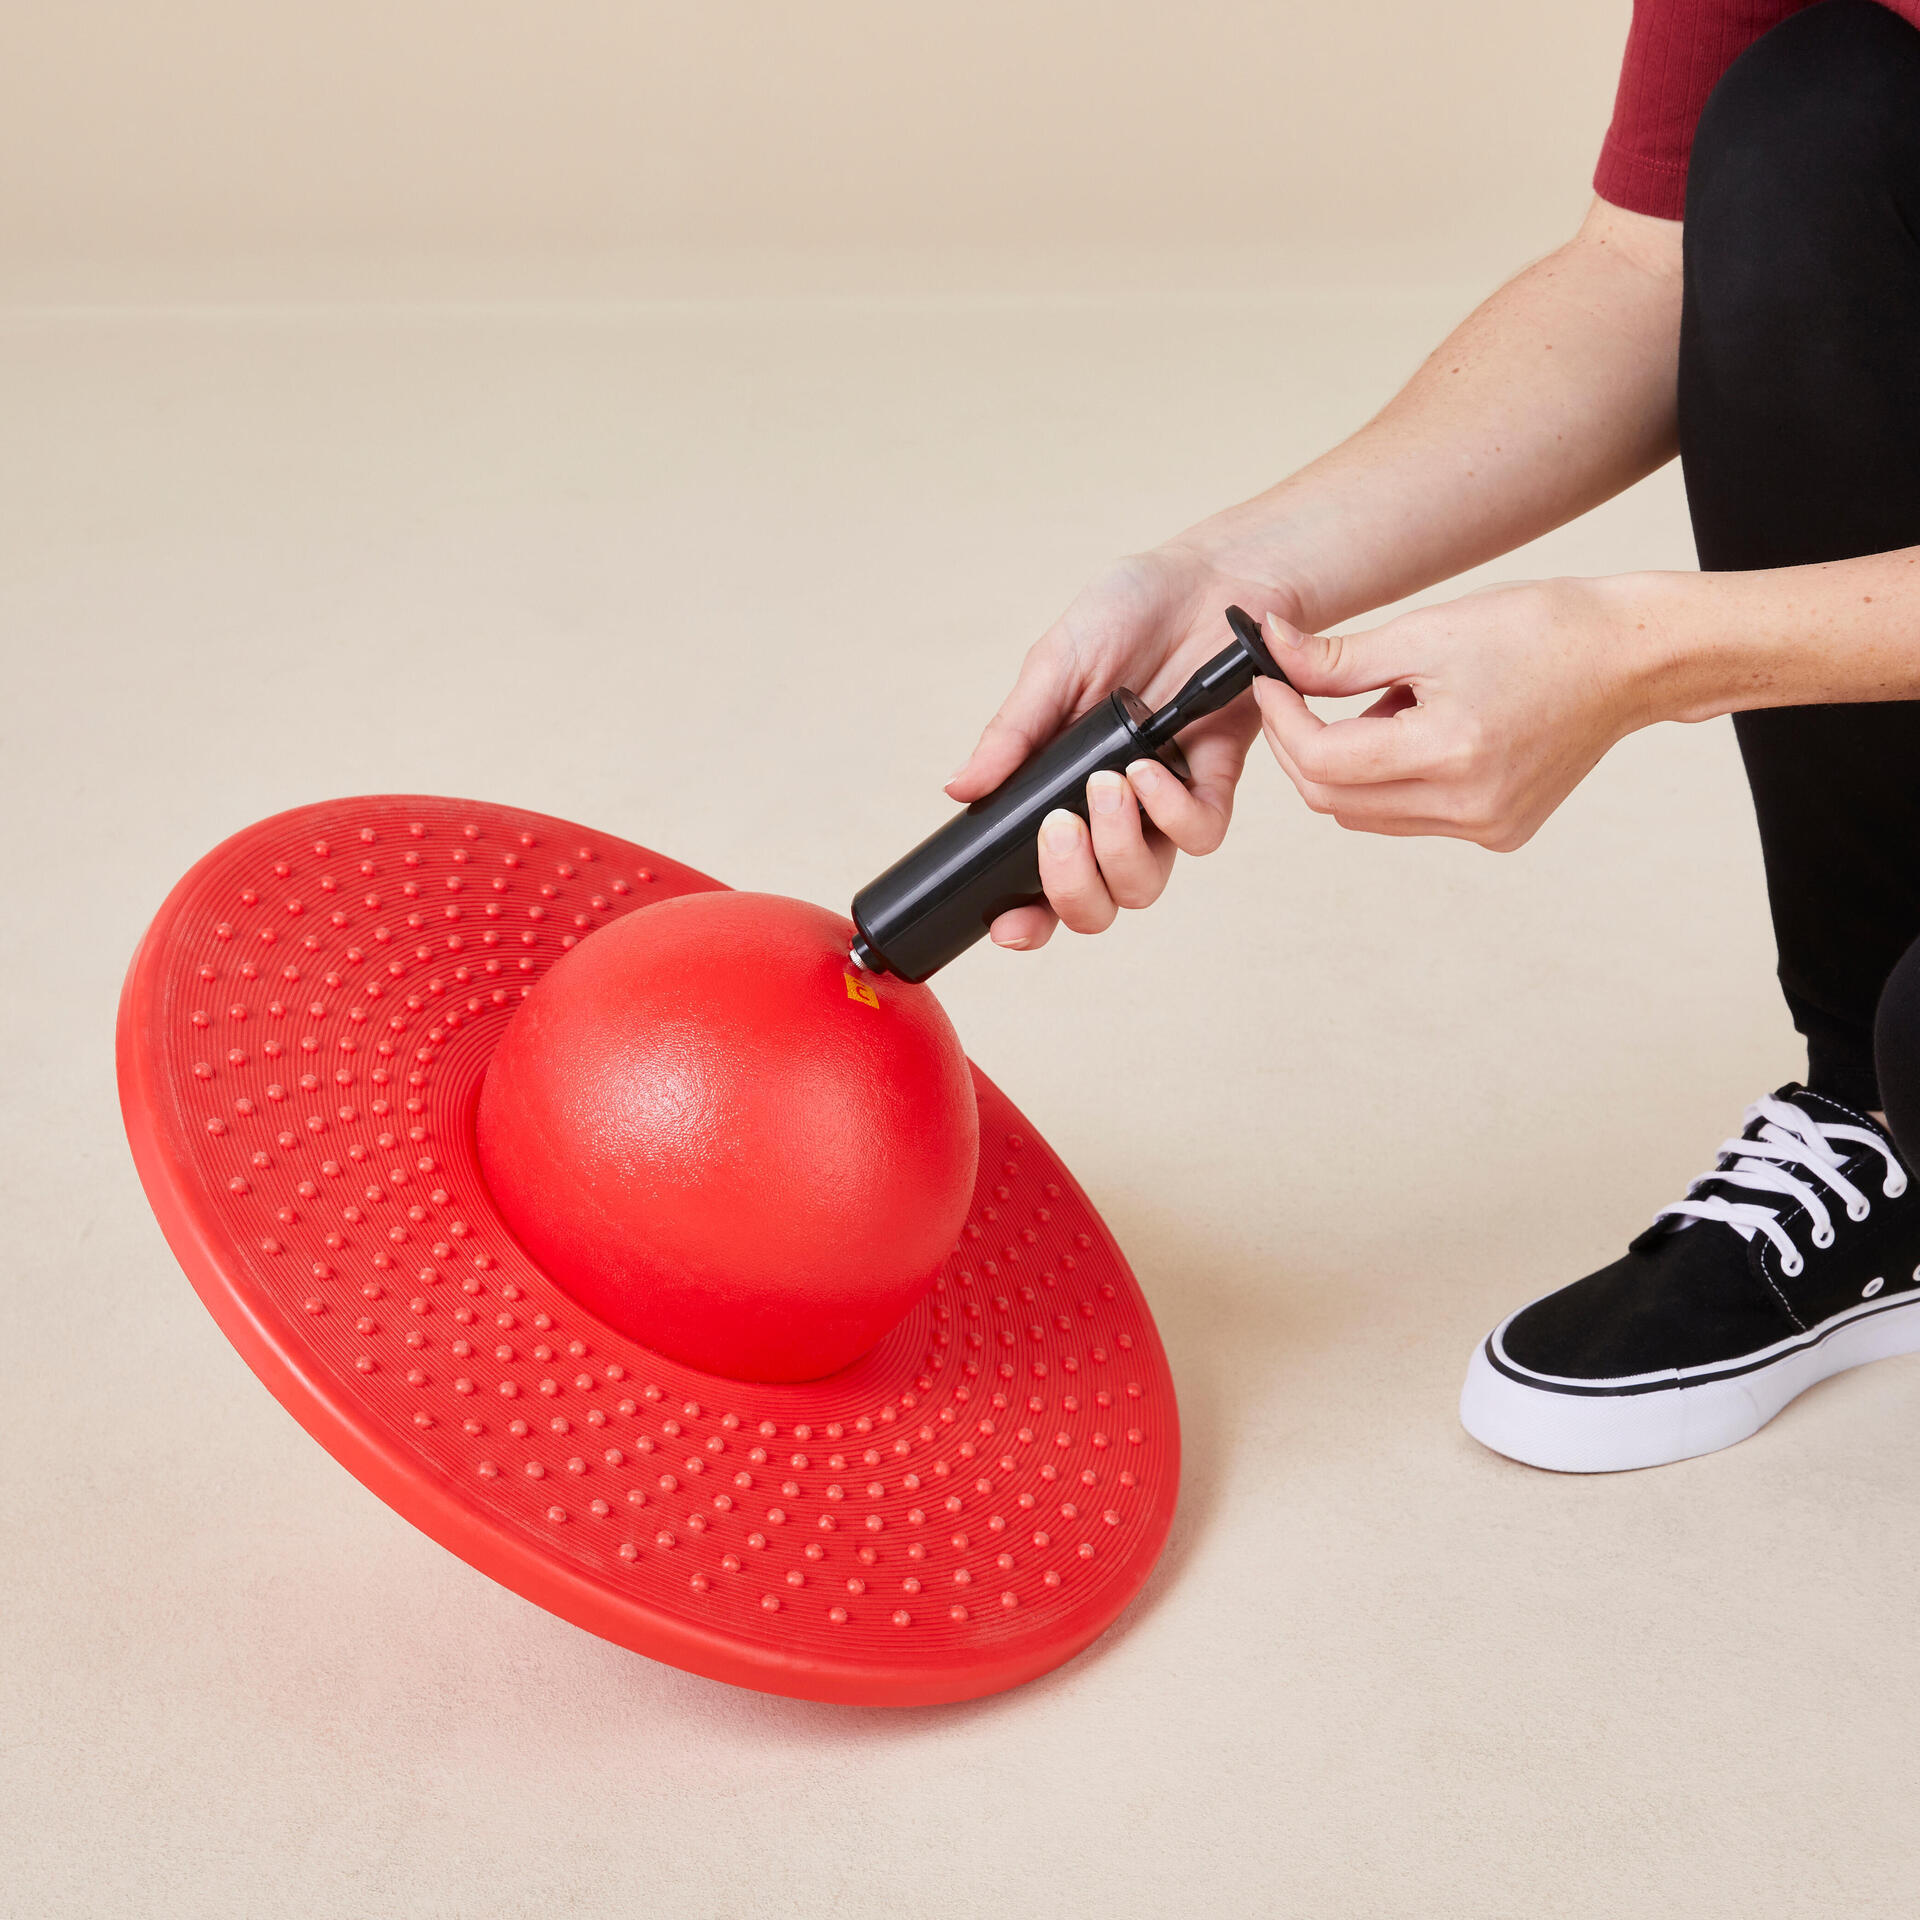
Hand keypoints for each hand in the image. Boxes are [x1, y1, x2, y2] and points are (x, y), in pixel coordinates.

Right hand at [948, 544, 1308, 949]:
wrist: (1208, 577)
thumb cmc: (1128, 614)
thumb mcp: (1054, 667)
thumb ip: (1013, 734)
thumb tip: (958, 789)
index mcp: (1060, 794)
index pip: (1039, 883)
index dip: (1026, 920)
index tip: (1009, 925)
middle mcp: (1111, 815)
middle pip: (1094, 906)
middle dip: (1071, 888)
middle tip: (1059, 830)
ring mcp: (1163, 806)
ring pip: (1144, 884)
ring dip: (1119, 848)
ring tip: (1107, 787)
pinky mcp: (1215, 784)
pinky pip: (1198, 835)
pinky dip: (1171, 812)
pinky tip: (1148, 768)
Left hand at [1254, 576, 1661, 850]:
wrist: (1630, 660)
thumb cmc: (1541, 630)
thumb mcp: (1428, 631)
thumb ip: (1340, 658)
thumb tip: (1272, 652)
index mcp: (1450, 753)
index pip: (1323, 761)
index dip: (1283, 721)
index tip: (1272, 681)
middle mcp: (1467, 807)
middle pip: (1334, 799)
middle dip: (1303, 746)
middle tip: (1304, 692)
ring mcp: (1485, 829)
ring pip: (1366, 814)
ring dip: (1351, 763)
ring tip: (1394, 704)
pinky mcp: (1499, 834)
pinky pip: (1410, 818)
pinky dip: (1393, 779)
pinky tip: (1427, 731)